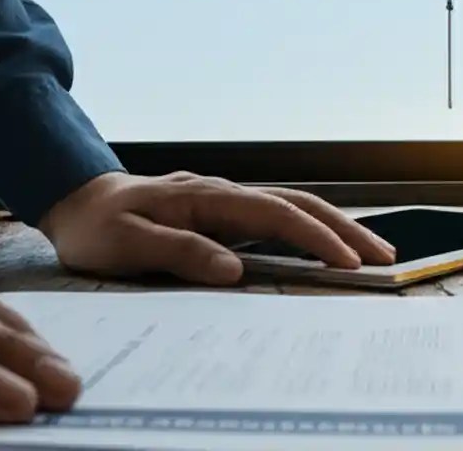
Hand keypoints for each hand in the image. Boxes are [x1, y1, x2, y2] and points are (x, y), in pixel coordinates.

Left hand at [40, 171, 395, 282]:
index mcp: (206, 199)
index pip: (276, 214)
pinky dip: (311, 229)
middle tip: (384, 256)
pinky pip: (278, 217)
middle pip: (299, 204)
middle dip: (345, 229)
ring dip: (335, 226)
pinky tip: (328, 245)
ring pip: (294, 207)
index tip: (346, 263)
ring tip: (371, 251)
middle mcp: (225, 194)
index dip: (315, 238)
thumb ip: (178, 253)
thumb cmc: (98, 227)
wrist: (78, 200)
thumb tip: (234, 269)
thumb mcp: (126, 245)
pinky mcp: (225, 212)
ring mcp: (227, 200)